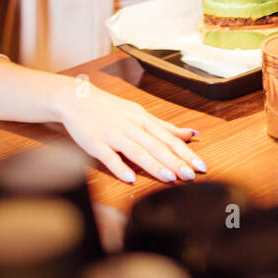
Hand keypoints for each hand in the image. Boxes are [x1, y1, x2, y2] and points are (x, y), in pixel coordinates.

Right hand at [54, 84, 205, 184]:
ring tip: (170, 178)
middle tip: (191, 175)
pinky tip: (130, 178)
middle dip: (175, 161)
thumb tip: (190, 133)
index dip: (186, 153)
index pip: (169, 139)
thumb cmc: (111, 109)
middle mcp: (131, 127)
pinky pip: (108, 156)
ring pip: (137, 151)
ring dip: (154, 165)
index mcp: (144, 120)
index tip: (201, 166)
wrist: (77, 99)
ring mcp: (113, 134)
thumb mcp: (140, 114)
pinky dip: (119, 167)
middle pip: (156, 146)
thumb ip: (165, 127)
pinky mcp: (94, 142)